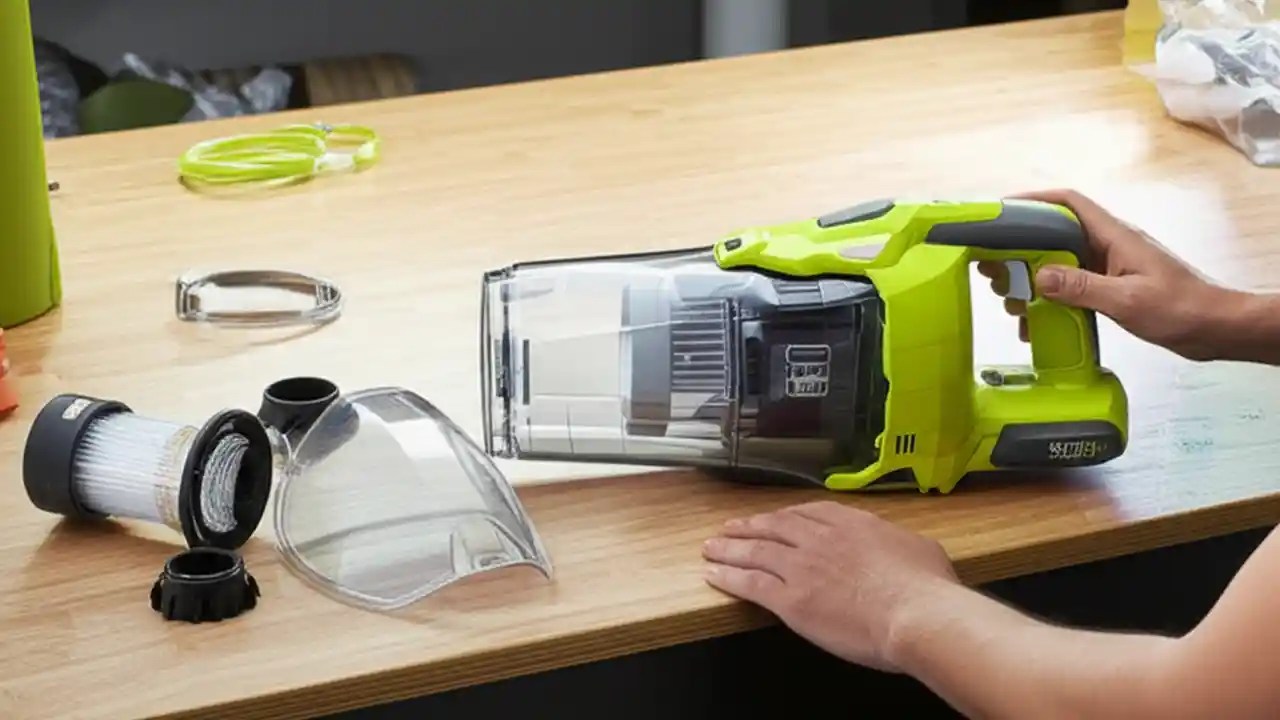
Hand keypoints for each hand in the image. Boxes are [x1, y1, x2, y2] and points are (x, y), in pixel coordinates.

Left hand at [702, 500, 959, 672]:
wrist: (915, 614)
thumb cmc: (927, 589)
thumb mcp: (921, 550)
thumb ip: (900, 545)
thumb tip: (903, 550)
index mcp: (852, 524)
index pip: (810, 513)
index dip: (786, 516)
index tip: (774, 518)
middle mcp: (821, 539)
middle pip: (775, 527)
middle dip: (750, 526)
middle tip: (731, 526)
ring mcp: (802, 567)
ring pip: (756, 552)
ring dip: (730, 548)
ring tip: (711, 546)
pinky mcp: (790, 599)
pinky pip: (750, 584)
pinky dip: (728, 577)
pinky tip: (713, 575)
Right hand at [979, 189, 1233, 360]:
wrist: (1216, 327)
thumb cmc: (1181, 308)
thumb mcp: (1128, 299)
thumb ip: (1082, 286)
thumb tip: (1038, 275)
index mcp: (1113, 236)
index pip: (1068, 203)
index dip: (1032, 201)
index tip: (1000, 213)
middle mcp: (1107, 246)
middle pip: (1053, 234)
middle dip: (1019, 249)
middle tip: (993, 270)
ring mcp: (1107, 267)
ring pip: (1057, 263)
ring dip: (1030, 280)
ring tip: (1010, 301)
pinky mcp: (1109, 288)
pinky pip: (1069, 287)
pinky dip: (1048, 302)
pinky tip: (1036, 323)